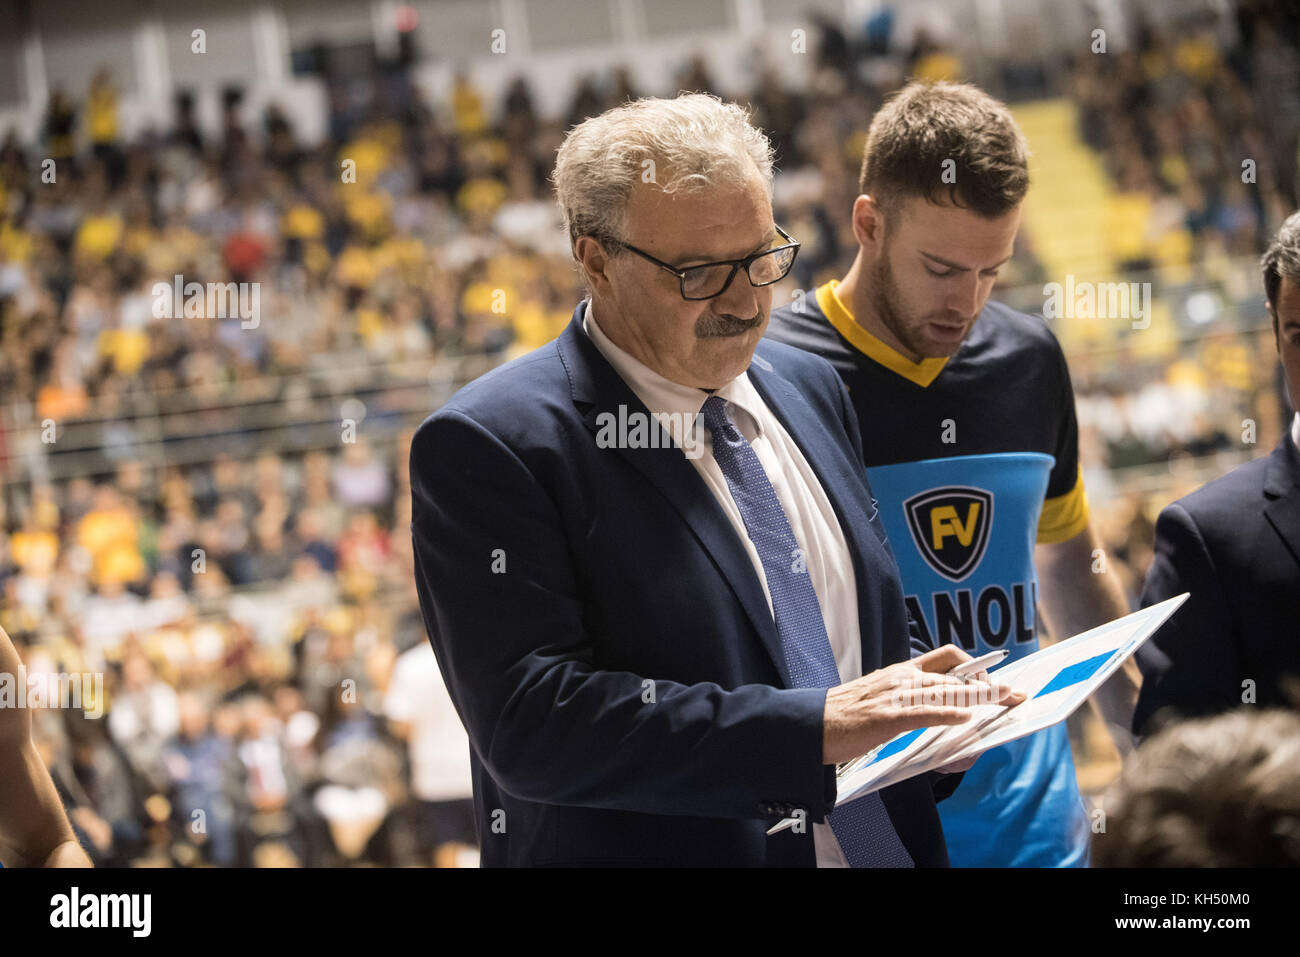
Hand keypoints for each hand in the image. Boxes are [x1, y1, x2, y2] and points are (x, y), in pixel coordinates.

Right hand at [823, 646, 1024, 764]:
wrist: (811, 724)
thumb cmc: (845, 716)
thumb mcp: (881, 698)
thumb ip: (909, 700)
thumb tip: (940, 713)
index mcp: (901, 672)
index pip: (946, 659)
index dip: (976, 665)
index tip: (1002, 676)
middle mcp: (901, 678)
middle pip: (953, 676)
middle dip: (988, 686)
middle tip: (1015, 695)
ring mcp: (893, 696)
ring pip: (944, 691)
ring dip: (977, 696)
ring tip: (1004, 700)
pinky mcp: (885, 716)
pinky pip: (921, 712)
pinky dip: (946, 714)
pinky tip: (965, 717)